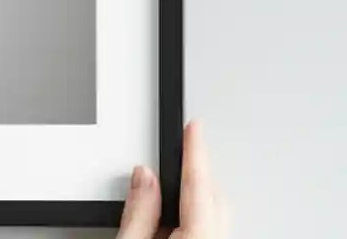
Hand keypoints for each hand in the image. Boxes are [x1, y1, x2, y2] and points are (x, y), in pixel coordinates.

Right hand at [118, 121, 227, 237]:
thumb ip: (138, 211)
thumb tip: (143, 175)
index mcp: (198, 237)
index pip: (198, 185)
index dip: (194, 151)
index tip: (194, 127)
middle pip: (213, 197)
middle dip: (195, 172)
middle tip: (175, 152)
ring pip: (216, 211)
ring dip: (195, 195)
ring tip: (165, 189)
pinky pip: (213, 226)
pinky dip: (196, 213)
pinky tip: (175, 217)